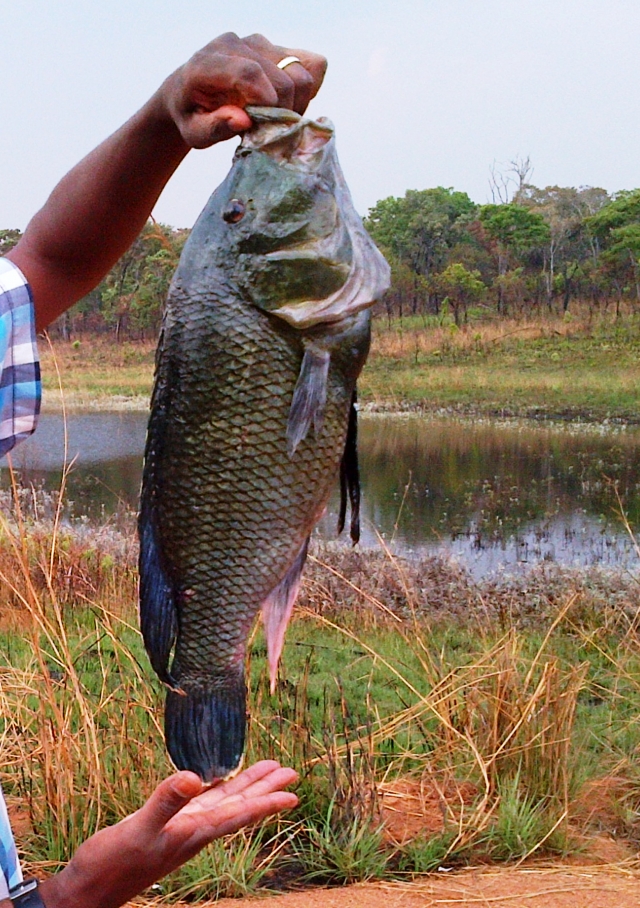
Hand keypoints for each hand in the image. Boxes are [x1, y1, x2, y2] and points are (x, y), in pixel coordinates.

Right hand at [38, 760, 297, 907]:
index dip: (266, 802)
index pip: (238, 814)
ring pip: (223, 803)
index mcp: (193, 832)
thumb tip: (192, 776)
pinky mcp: (166, 826)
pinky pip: (201, 804)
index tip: (292, 793)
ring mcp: (181, 829)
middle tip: (291, 773)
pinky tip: (218, 783)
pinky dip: (216, 790)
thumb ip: (165, 803)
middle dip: (264, 789)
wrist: (86, 891)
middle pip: (238, 807)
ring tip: (268, 770)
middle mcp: (193, 831)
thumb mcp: (138, 830)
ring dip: (246, 787)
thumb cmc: (109, 865)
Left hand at [159, 32, 326, 147]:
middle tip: (271, 132)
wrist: (189, 90)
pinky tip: (287, 102)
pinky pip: (311, 64)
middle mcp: (234, 44)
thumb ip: (214, 127)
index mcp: (207, 63)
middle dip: (285, 111)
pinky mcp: (274, 46)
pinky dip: (307, 89)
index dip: (267, 101)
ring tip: (278, 118)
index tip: (269, 126)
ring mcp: (257, 42)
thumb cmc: (191, 115)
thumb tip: (243, 120)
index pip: (248, 72)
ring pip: (301, 71)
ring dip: (298, 103)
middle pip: (281, 77)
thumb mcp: (194, 132)